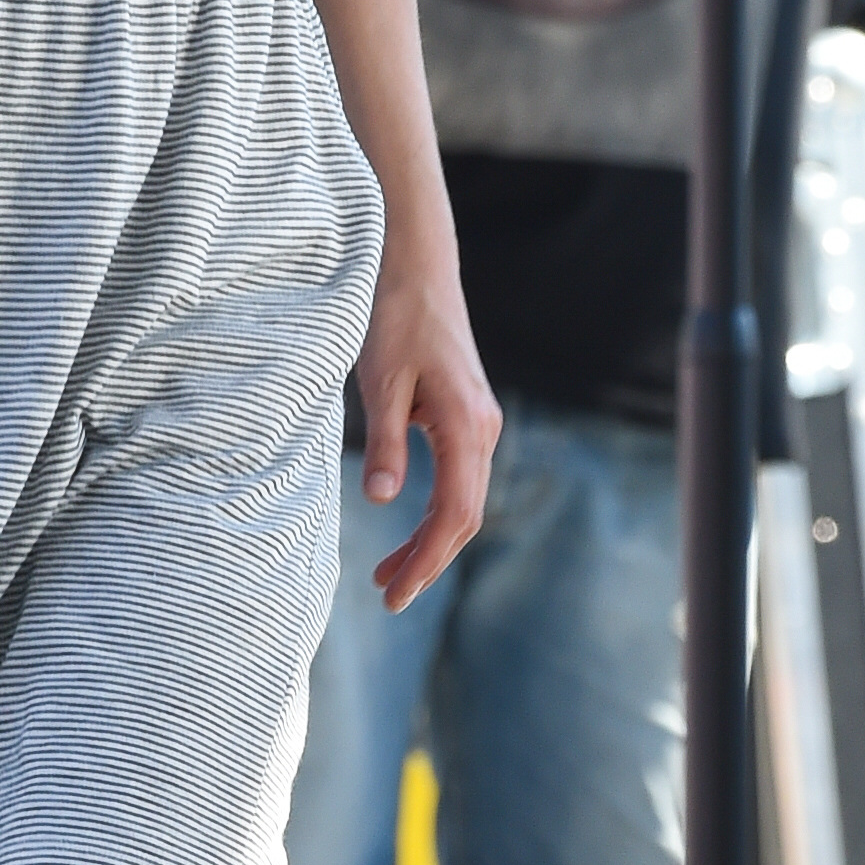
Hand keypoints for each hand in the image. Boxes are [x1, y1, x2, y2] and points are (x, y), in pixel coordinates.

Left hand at [353, 254, 498, 614]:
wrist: (416, 266)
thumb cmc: (395, 316)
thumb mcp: (381, 382)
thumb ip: (386, 443)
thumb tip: (383, 503)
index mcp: (466, 426)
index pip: (454, 515)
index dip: (426, 561)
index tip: (395, 594)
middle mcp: (483, 429)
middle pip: (464, 518)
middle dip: (427, 562)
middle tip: (388, 598)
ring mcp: (479, 423)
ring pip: (462, 500)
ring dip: (428, 540)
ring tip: (386, 571)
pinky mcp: (467, 416)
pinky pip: (457, 478)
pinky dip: (432, 511)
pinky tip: (405, 524)